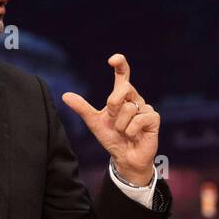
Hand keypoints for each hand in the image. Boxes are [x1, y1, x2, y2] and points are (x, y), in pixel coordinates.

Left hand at [62, 53, 158, 186]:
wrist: (125, 158)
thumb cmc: (112, 139)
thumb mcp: (95, 123)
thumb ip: (82, 108)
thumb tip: (65, 95)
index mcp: (122, 96)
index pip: (123, 74)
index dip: (120, 64)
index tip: (112, 60)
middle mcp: (135, 98)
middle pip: (123, 88)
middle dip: (113, 105)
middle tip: (112, 119)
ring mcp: (146, 108)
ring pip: (129, 108)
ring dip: (121, 125)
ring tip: (124, 132)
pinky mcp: (153, 119)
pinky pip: (139, 120)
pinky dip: (130, 131)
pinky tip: (133, 136)